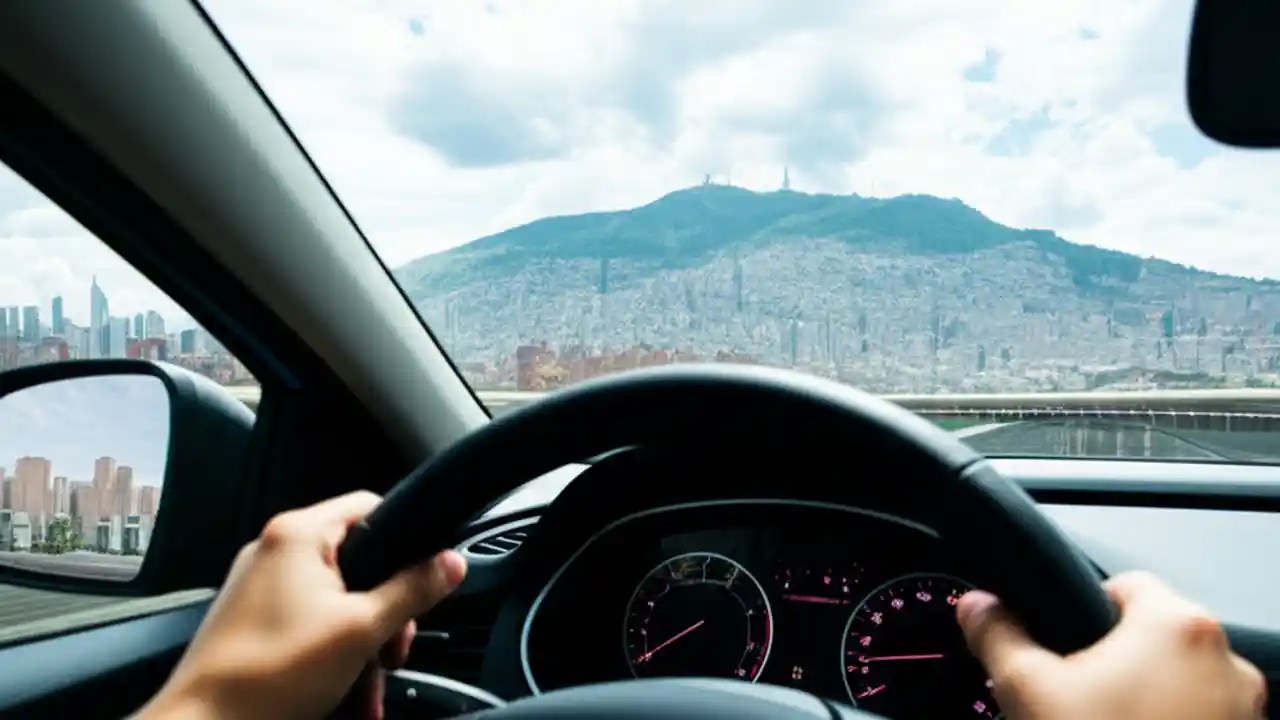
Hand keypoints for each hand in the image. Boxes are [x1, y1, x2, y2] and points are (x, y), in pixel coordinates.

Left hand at [136, 491, 466, 719]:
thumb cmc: (271, 675)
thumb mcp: (362, 630)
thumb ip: (412, 591)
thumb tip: (451, 562)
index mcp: (298, 535)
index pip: (371, 507)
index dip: (407, 539)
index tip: (426, 579)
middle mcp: (275, 551)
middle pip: (359, 561)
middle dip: (386, 610)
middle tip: (394, 649)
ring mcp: (260, 586)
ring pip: (338, 600)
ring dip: (364, 641)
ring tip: (370, 685)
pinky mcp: (254, 620)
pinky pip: (311, 623)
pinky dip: (335, 652)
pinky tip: (348, 691)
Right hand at [957, 571, 1266, 719]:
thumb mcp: (1029, 689)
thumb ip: (997, 635)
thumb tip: (977, 607)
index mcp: (1177, 625)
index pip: (1124, 585)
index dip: (1082, 611)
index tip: (1065, 645)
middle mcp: (1223, 660)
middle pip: (1151, 634)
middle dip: (1112, 659)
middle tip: (1077, 695)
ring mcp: (1239, 705)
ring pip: (1177, 677)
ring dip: (1144, 691)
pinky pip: (1199, 712)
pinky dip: (1168, 718)